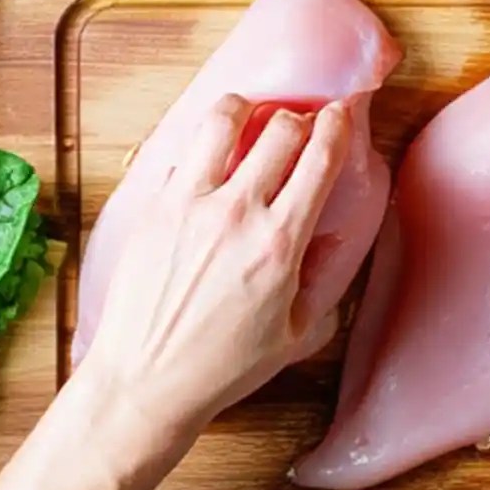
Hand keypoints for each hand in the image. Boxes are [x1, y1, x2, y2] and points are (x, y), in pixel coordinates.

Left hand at [80, 94, 351, 435]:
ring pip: (224, 119)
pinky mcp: (156, 207)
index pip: (320, 157)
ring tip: (252, 117)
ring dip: (247, 109)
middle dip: (300, 118)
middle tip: (302, 126)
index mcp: (281, 244)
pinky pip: (185, 150)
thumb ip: (322, 285)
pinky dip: (206, 143)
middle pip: (281, 127)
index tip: (341, 115)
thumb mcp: (295, 334)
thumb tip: (331, 247)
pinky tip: (212, 157)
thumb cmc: (222, 367)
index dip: (338, 125)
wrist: (147, 380)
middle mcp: (237, 214)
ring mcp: (191, 205)